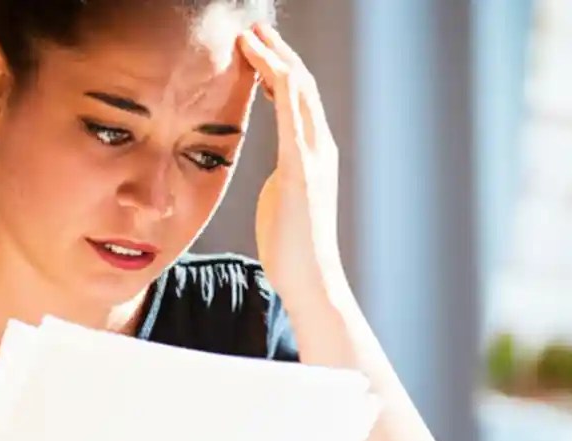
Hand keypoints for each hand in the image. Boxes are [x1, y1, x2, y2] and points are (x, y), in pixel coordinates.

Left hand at [238, 24, 344, 311]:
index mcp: (314, 154)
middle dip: (278, 53)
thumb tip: (275, 172)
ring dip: (275, 59)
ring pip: (299, 91)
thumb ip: (284, 177)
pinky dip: (277, 84)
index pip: (300, 99)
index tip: (256, 50)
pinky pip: (291, 115)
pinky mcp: (302, 169)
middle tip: (253, 30)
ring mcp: (315, 156)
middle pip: (303, 85)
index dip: (280, 69)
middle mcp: (320, 148)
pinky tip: (260, 66)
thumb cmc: (291, 246)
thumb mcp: (285, 198)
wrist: (309, 279)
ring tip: (251, 37)